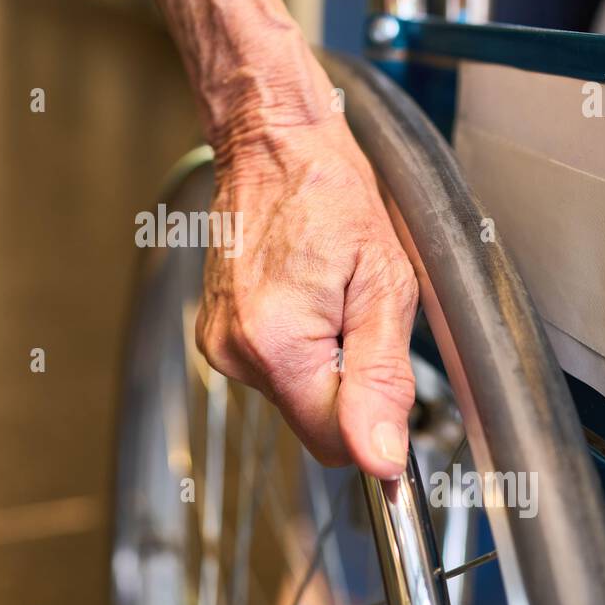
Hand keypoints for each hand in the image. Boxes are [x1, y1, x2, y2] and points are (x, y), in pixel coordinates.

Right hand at [195, 65, 418, 478]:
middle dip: (349, 388)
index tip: (390, 385)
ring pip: (295, 398)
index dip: (374, 429)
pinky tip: (305, 296)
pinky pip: (272, 371)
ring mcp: (218, 344)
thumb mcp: (384, 283)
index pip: (335, 446)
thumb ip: (381, 379)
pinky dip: (297, 348)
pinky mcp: (214, 334)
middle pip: (313, 424)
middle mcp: (235, 353)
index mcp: (277, 346)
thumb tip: (380, 460)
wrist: (273, 144)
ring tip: (331, 296)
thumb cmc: (331, 194)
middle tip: (359, 316)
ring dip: (323, 365)